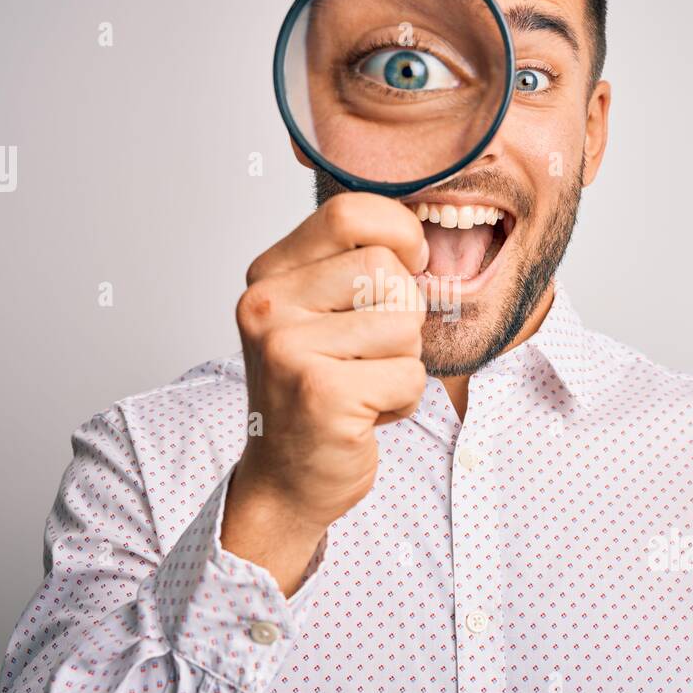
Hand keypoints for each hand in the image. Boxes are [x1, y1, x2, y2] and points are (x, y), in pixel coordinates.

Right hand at [222, 193, 429, 592]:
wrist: (286, 480)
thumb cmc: (319, 392)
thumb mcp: (323, 314)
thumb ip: (356, 265)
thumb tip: (425, 231)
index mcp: (269, 274)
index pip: (350, 212)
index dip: (398, 235)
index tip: (407, 265)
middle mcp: (268, 305)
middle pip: (386, 269)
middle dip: (402, 314)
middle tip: (369, 353)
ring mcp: (288, 348)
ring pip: (404, 323)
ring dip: (402, 362)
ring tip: (362, 385)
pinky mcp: (321, 393)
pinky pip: (408, 375)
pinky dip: (401, 400)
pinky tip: (363, 414)